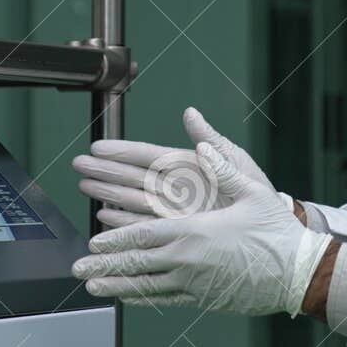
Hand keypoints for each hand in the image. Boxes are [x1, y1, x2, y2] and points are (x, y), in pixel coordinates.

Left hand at [72, 143, 329, 315]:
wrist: (299, 273)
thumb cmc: (276, 230)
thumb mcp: (251, 189)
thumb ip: (220, 163)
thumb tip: (197, 135)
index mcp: (194, 231)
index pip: (142, 235)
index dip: (114, 239)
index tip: (93, 242)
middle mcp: (188, 260)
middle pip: (136, 264)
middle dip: (103, 267)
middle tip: (77, 270)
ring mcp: (194, 284)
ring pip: (146, 287)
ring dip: (116, 287)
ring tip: (93, 289)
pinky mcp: (204, 299)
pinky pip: (165, 299)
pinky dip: (142, 298)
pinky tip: (129, 297)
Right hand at [73, 107, 275, 228]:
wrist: (267, 226)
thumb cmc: (255, 191)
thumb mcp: (236, 161)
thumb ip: (211, 140)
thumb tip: (192, 113)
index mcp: (189, 166)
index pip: (149, 156)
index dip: (123, 152)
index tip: (99, 146)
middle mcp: (177, 188)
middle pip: (133, 177)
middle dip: (105, 170)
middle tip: (79, 164)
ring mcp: (174, 211)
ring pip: (132, 200)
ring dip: (107, 193)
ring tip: (84, 185)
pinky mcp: (175, 232)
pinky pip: (144, 226)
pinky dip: (124, 222)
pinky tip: (105, 217)